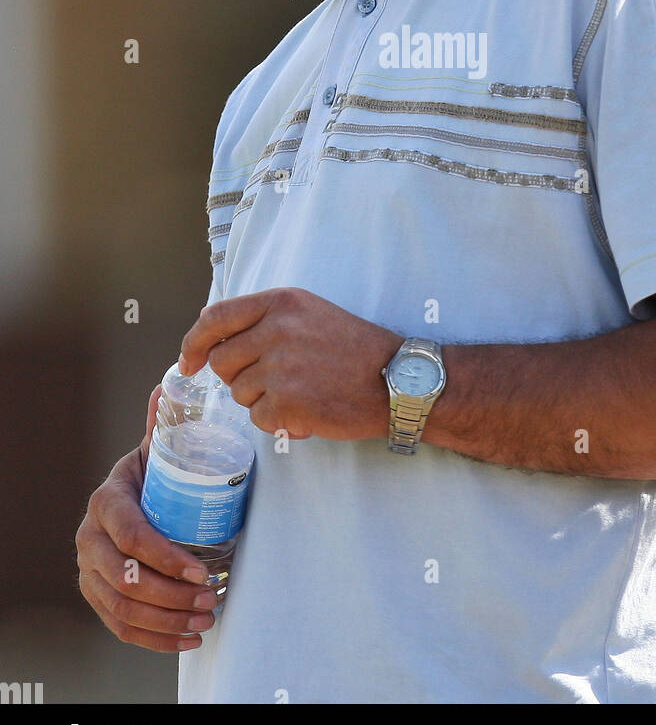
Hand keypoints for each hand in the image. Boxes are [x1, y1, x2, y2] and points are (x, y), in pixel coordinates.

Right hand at [75, 384, 219, 651]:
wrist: (134, 498)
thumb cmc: (156, 473)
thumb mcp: (159, 448)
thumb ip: (165, 421)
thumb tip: (171, 381)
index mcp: (106, 501)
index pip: (131, 535)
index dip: (164, 556)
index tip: (202, 569)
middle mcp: (88, 538)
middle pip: (124, 579)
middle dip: (169, 595)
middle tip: (211, 597)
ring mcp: (89, 571)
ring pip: (122, 607)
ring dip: (166, 620)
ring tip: (206, 619)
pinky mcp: (97, 596)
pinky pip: (120, 626)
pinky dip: (154, 639)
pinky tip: (188, 639)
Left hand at [179, 287, 401, 439]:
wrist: (397, 379)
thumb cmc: (354, 349)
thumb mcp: (310, 314)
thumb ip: (266, 320)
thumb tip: (215, 343)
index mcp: (281, 302)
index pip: (215, 318)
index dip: (194, 343)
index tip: (189, 362)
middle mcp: (277, 329)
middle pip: (222, 362)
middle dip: (239, 377)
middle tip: (273, 382)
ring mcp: (281, 366)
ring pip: (239, 393)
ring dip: (263, 400)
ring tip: (302, 392)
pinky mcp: (288, 402)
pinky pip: (259, 419)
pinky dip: (280, 422)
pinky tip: (309, 412)